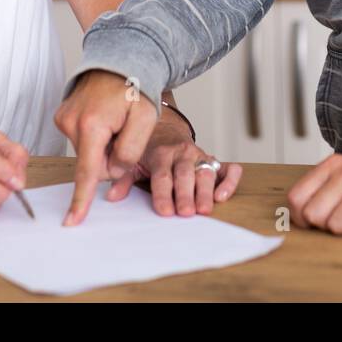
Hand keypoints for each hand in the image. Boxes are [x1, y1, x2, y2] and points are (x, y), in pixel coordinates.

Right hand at [54, 70, 157, 225]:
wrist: (119, 59)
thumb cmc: (135, 87)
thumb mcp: (144, 120)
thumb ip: (130, 150)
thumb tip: (111, 170)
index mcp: (91, 125)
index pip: (87, 171)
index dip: (81, 199)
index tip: (71, 221)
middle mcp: (71, 122)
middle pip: (92, 163)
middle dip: (111, 158)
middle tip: (126, 132)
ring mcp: (64, 118)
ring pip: (88, 153)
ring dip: (104, 146)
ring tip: (115, 120)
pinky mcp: (62, 116)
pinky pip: (81, 140)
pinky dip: (96, 137)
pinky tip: (105, 119)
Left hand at [106, 110, 242, 216]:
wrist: (166, 129)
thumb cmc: (149, 151)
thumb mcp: (134, 161)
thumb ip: (124, 179)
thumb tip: (112, 196)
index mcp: (161, 153)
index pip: (162, 175)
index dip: (163, 193)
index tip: (165, 211)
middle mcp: (182, 154)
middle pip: (185, 175)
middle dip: (186, 194)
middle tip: (186, 212)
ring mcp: (200, 157)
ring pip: (206, 173)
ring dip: (206, 192)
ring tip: (204, 209)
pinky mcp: (214, 162)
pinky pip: (229, 169)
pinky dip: (229, 181)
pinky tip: (222, 195)